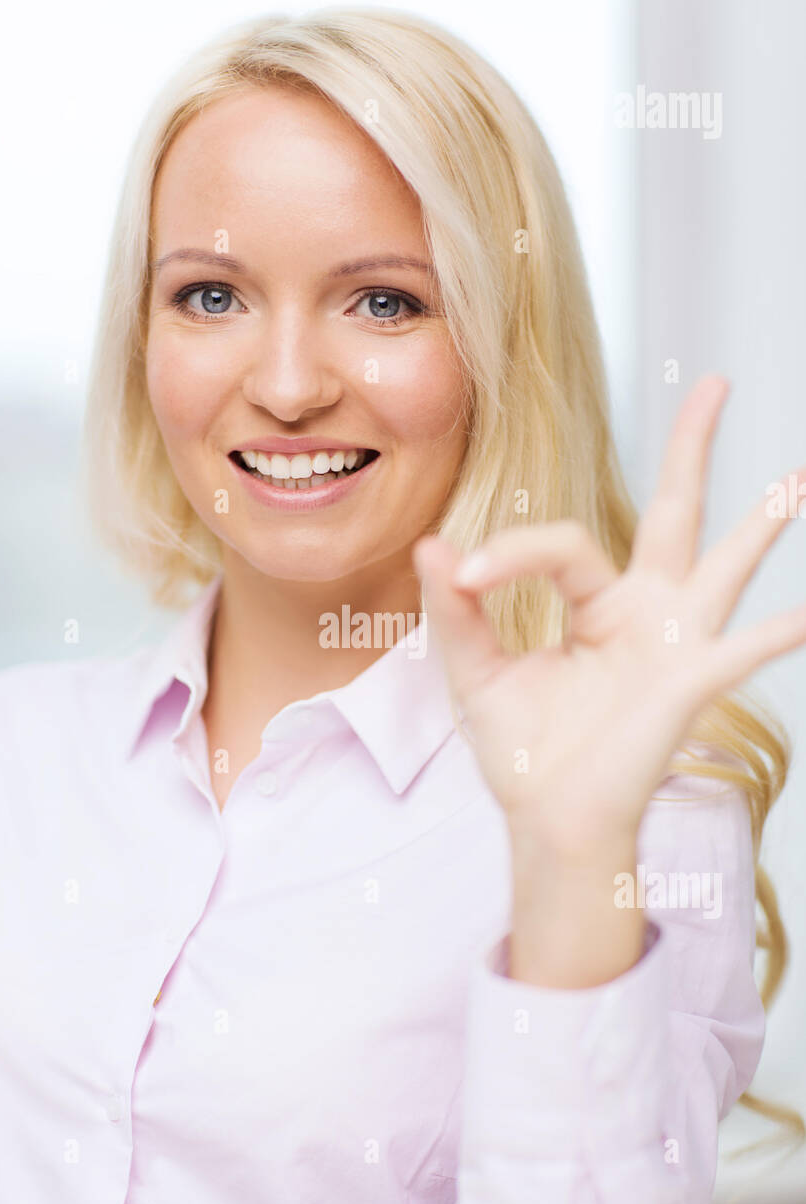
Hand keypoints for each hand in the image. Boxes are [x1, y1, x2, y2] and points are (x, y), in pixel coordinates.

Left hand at [413, 376, 805, 982]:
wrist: (547, 820)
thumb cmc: (523, 749)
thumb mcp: (476, 674)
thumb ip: (458, 612)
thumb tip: (434, 545)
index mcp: (593, 603)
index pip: (561, 544)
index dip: (509, 554)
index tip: (463, 577)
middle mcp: (644, 611)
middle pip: (674, 514)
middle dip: (692, 450)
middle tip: (713, 384)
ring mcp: (674, 643)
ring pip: (722, 566)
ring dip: (760, 523)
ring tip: (795, 480)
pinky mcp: (688, 684)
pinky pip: (737, 652)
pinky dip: (773, 636)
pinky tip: (805, 616)